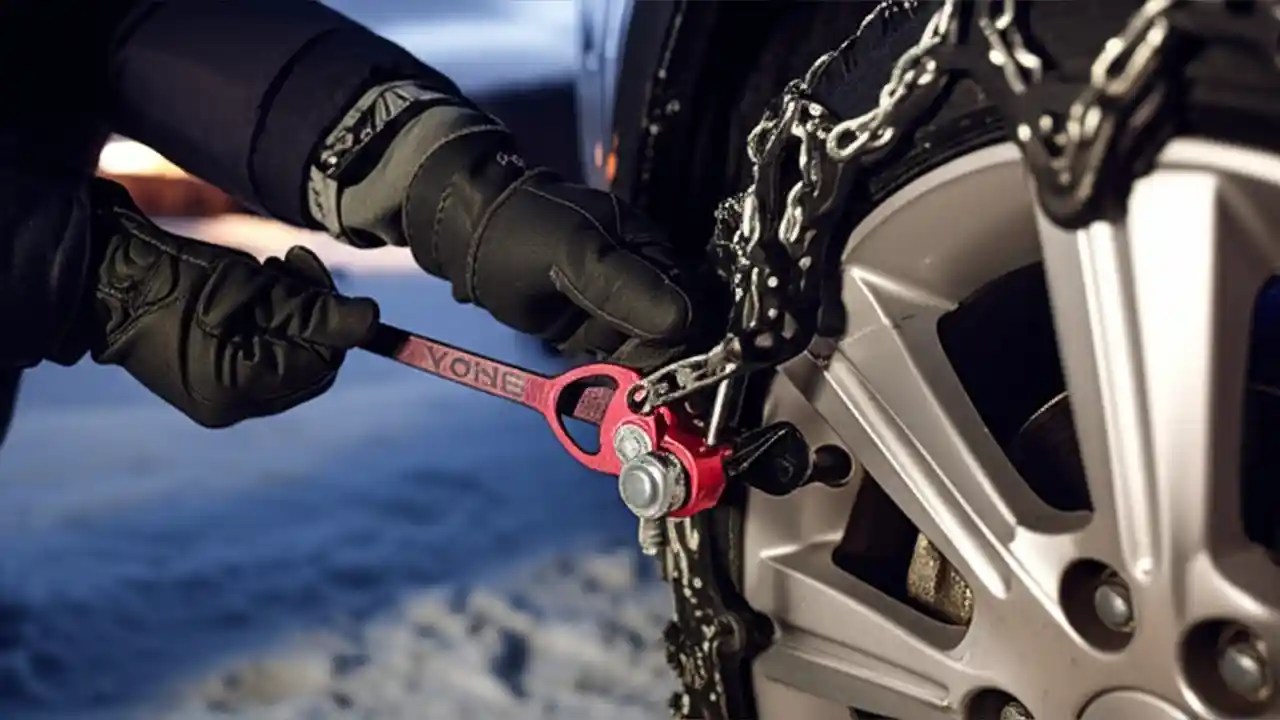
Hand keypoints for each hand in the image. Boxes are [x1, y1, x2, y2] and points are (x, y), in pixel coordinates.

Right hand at [77, 180, 378, 427]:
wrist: (112, 279)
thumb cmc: (180, 277)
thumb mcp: (255, 287)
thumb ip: (315, 311)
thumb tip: (373, 324)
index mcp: (239, 389)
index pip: (320, 363)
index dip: (331, 320)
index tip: (314, 271)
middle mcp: (232, 406)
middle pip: (309, 367)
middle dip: (311, 318)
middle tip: (292, 267)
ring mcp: (221, 400)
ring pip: (290, 361)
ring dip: (292, 315)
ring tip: (268, 272)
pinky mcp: (214, 385)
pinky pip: (265, 360)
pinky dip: (271, 327)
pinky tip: (253, 291)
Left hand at [407, 167, 695, 369]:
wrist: (467, 233)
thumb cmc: (519, 232)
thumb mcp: (575, 255)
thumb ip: (627, 289)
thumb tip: (682, 322)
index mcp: (653, 251)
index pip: (689, 310)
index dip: (676, 344)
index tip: (648, 365)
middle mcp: (645, 279)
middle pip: (668, 339)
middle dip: (636, 353)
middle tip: (596, 343)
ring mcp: (619, 304)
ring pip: (637, 353)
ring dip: (609, 356)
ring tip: (572, 327)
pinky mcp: (595, 323)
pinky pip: (609, 355)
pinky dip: (592, 358)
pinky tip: (567, 335)